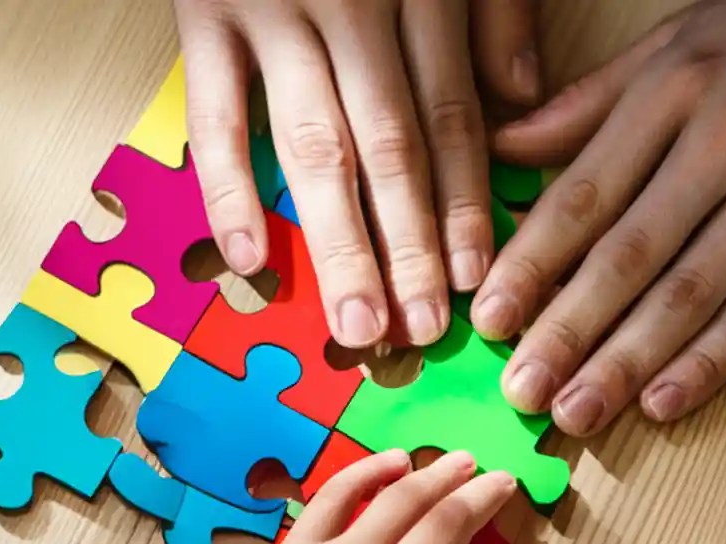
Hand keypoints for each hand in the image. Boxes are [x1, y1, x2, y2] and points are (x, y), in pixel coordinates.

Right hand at [175, 0, 525, 348]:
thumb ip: (493, 8)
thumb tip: (524, 97)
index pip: (453, 116)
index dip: (467, 205)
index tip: (478, 280)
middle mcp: (352, 3)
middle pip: (391, 146)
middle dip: (410, 245)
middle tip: (424, 329)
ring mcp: (270, 10)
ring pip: (314, 143)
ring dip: (338, 239)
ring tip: (358, 322)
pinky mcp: (201, 12)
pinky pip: (211, 112)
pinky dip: (226, 187)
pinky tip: (250, 259)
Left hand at [472, 0, 725, 432]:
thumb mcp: (675, 39)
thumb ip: (587, 102)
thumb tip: (505, 148)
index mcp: (673, 90)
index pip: (583, 195)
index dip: (531, 264)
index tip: (490, 318)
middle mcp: (725, 142)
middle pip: (628, 256)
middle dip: (566, 331)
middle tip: (519, 389)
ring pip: (691, 292)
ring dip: (627, 361)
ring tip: (577, 410)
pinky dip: (715, 359)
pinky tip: (668, 401)